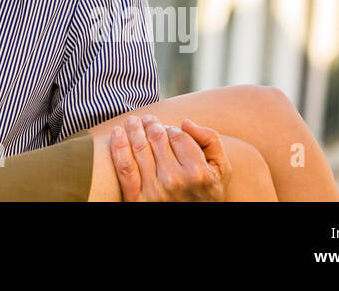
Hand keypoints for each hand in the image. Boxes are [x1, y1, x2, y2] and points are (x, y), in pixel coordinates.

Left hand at [109, 114, 230, 200]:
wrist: (196, 219)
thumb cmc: (208, 190)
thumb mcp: (221, 168)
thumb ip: (211, 141)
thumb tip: (186, 123)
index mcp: (197, 172)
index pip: (177, 135)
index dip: (171, 128)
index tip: (169, 129)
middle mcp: (175, 181)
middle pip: (157, 138)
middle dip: (151, 124)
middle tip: (148, 119)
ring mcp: (155, 190)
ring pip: (139, 148)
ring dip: (134, 129)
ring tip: (133, 121)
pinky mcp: (137, 198)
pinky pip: (125, 168)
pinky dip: (119, 147)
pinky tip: (117, 132)